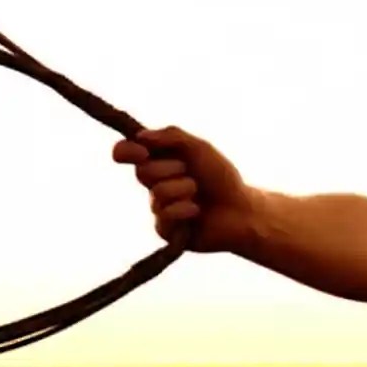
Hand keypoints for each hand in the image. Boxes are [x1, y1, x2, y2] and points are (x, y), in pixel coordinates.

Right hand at [112, 125, 259, 253]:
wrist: (241, 210)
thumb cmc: (221, 178)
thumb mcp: (199, 148)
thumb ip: (171, 136)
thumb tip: (140, 136)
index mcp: (159, 161)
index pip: (126, 153)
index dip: (125, 151)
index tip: (141, 152)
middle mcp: (154, 184)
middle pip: (142, 171)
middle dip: (171, 169)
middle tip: (191, 174)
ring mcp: (158, 208)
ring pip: (158, 193)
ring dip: (185, 189)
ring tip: (199, 195)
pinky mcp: (165, 230)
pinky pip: (165, 215)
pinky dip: (186, 209)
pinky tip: (197, 212)